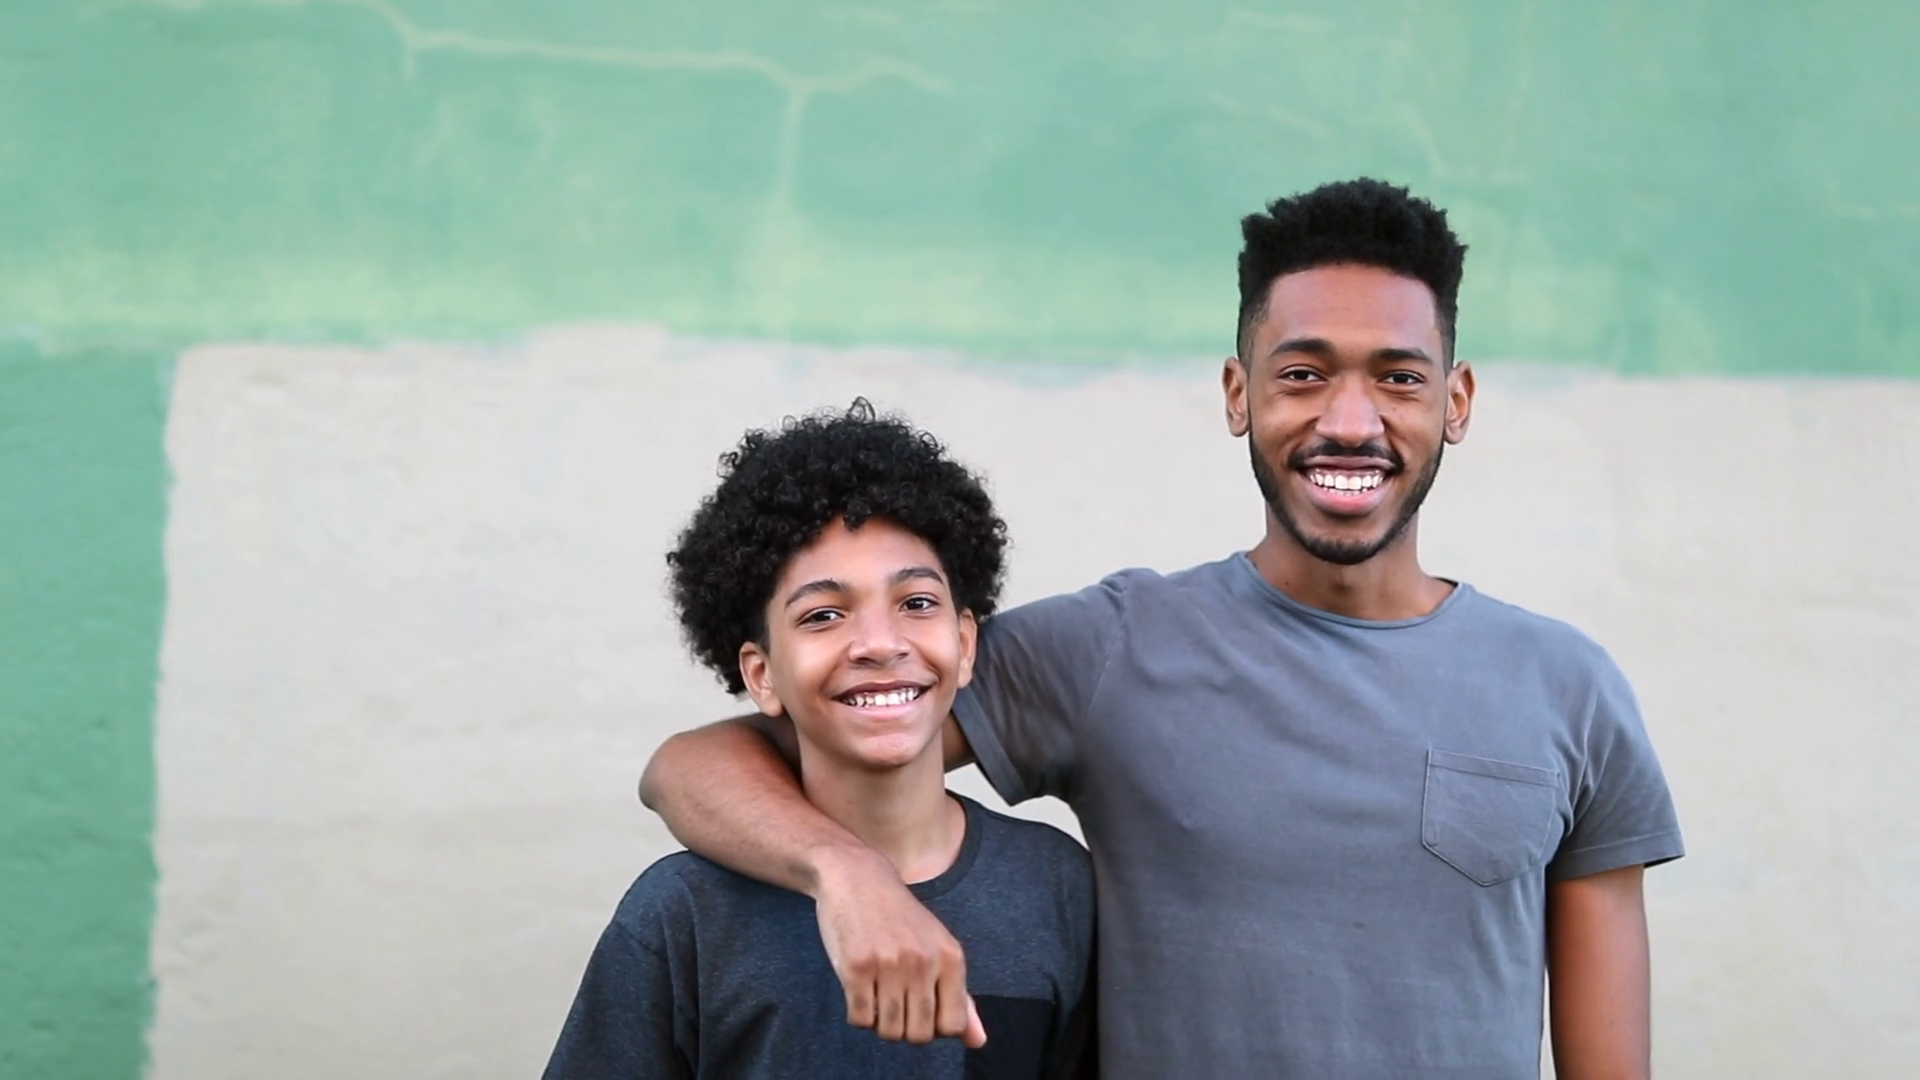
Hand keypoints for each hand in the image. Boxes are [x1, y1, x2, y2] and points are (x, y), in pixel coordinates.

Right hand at [814, 850, 986, 1047]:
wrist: (858, 878)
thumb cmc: (900, 918)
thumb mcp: (939, 948)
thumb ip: (960, 997)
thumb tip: (978, 1042)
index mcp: (951, 958)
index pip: (952, 1026)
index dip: (934, 1028)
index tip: (920, 1009)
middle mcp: (924, 961)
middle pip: (920, 1035)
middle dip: (905, 1029)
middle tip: (895, 1003)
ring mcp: (890, 964)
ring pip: (889, 1031)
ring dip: (880, 1023)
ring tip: (878, 995)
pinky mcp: (856, 966)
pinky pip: (860, 1019)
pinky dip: (859, 1014)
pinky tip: (860, 989)